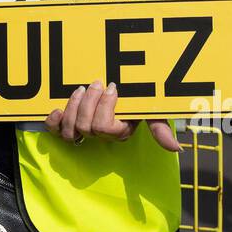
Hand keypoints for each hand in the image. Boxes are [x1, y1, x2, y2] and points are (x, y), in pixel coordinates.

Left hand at [44, 81, 181, 151]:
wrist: (120, 82)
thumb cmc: (137, 97)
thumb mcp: (151, 109)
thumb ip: (160, 127)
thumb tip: (177, 148)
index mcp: (118, 131)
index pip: (105, 128)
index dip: (104, 108)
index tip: (112, 87)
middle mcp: (99, 134)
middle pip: (86, 128)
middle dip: (89, 102)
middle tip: (95, 83)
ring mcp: (83, 129)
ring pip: (71, 131)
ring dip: (73, 107)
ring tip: (81, 89)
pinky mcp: (67, 122)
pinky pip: (56, 131)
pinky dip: (53, 121)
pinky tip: (57, 109)